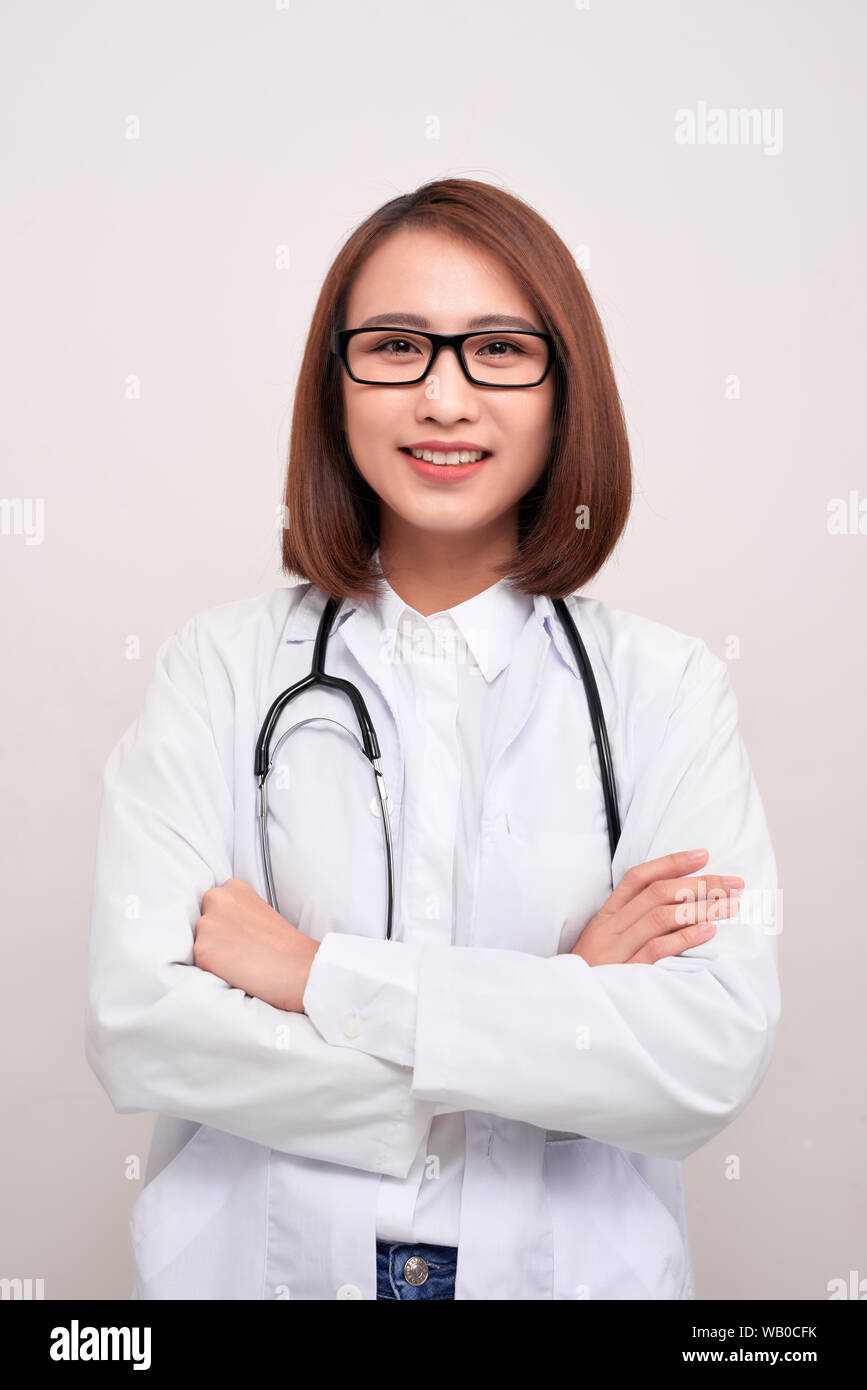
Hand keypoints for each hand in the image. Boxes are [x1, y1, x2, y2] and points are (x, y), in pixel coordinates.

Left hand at [193, 877, 318, 1011]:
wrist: (301, 968)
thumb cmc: (286, 946)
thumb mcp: (260, 912)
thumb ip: (237, 912)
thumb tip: (221, 927)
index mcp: (233, 887)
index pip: (213, 906)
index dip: (226, 925)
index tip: (242, 936)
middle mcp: (217, 898)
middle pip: (202, 921)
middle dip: (215, 936)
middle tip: (241, 950)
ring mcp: (208, 923)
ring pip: (198, 942)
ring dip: (213, 953)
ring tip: (241, 961)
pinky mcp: (203, 949)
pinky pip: (198, 963)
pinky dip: (212, 970)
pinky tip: (236, 971)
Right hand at [571, 849, 742, 965]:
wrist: (567, 1009)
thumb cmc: (592, 977)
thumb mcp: (604, 944)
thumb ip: (632, 925)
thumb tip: (677, 908)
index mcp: (606, 916)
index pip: (638, 877)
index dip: (671, 862)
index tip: (702, 854)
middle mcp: (611, 928)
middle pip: (657, 893)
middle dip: (700, 883)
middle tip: (733, 882)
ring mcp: (617, 949)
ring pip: (662, 917)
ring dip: (701, 908)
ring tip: (731, 905)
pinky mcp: (626, 973)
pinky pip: (658, 949)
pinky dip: (686, 938)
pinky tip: (709, 931)